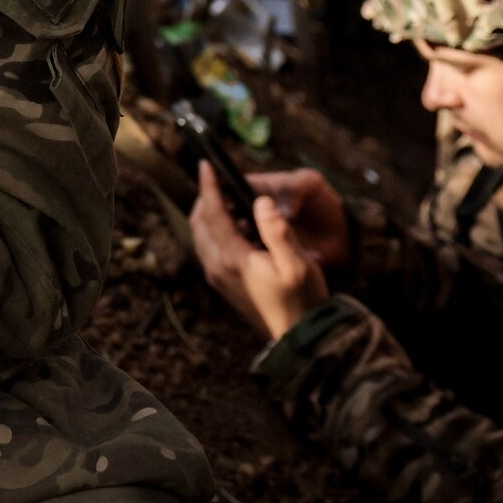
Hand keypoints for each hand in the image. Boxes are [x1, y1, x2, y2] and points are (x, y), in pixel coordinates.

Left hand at [189, 162, 330, 341]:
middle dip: (206, 198)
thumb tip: (261, 201)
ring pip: (201, 236)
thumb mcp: (296, 264)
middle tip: (219, 181)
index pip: (212, 213)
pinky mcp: (223, 284)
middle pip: (199, 222)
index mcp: (232, 258)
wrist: (299, 338)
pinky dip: (215, 231)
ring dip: (209, 215)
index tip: (205, 164)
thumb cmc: (302, 299)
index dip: (209, 186)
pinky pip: (209, 249)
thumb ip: (277, 230)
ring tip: (229, 201)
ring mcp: (217, 277)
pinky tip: (236, 227)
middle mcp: (217, 267)